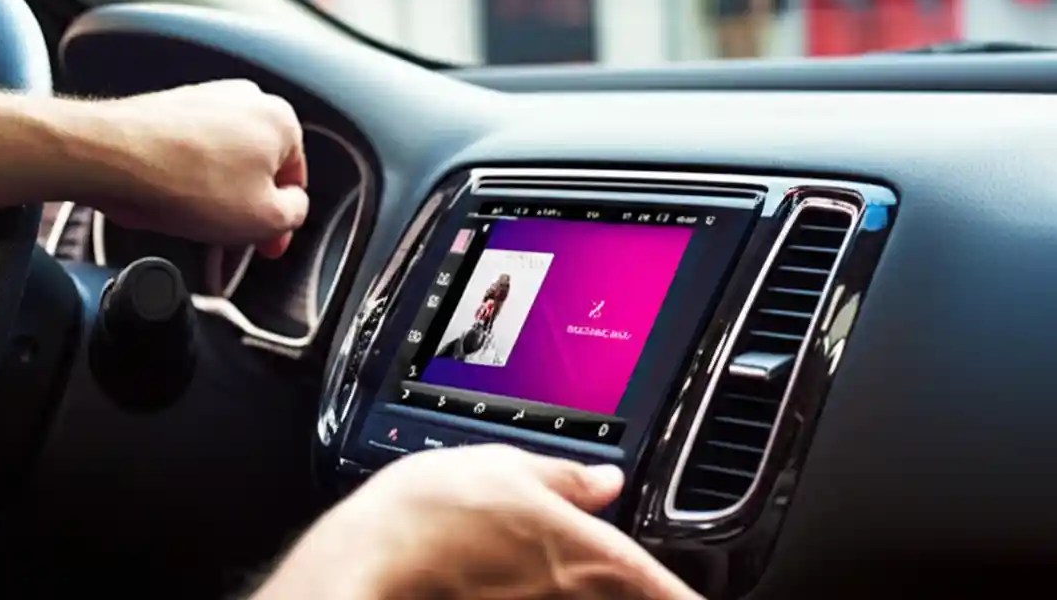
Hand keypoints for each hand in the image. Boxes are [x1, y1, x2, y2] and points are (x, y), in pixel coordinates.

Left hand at [76, 80, 308, 257]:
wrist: (110, 156)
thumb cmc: (186, 181)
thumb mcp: (266, 219)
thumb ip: (295, 214)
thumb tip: (291, 207)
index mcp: (281, 120)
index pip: (295, 182)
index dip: (281, 222)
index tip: (266, 243)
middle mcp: (246, 99)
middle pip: (259, 168)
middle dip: (248, 204)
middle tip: (230, 234)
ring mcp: (205, 99)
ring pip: (225, 160)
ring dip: (217, 192)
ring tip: (193, 217)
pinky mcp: (170, 107)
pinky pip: (191, 151)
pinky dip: (187, 176)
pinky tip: (171, 198)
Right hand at [251, 445, 700, 599]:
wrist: (357, 575)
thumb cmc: (425, 520)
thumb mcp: (504, 469)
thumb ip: (567, 479)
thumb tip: (606, 479)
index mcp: (596, 559)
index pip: (675, 595)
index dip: (690, 596)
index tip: (700, 594)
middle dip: (646, 592)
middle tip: (653, 583)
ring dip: (602, 596)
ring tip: (588, 581)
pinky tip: (528, 589)